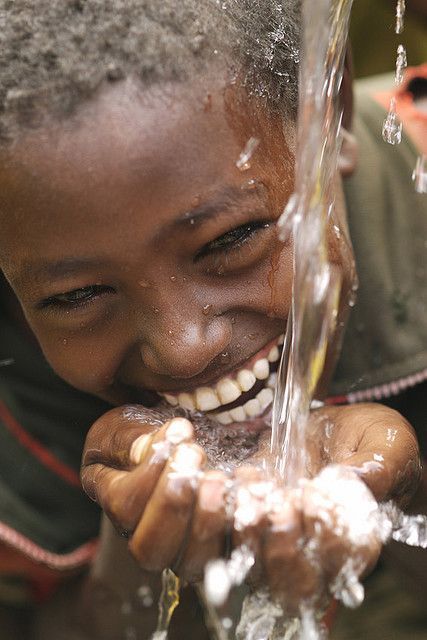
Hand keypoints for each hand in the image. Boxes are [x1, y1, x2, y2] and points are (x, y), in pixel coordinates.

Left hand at [81, 401, 420, 611]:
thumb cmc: (358, 442)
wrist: (320, 423)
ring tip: (195, 462)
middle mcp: (262, 551)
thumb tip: (349, 485)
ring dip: (180, 513)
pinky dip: (154, 480)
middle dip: (229, 533)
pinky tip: (180, 439)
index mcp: (313, 549)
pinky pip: (148, 519)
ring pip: (177, 558)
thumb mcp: (383, 443)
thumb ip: (378, 467)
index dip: (286, 548)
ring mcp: (221, 530)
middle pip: (228, 578)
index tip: (291, 499)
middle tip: (232, 482)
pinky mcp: (187, 503)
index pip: (297, 579)